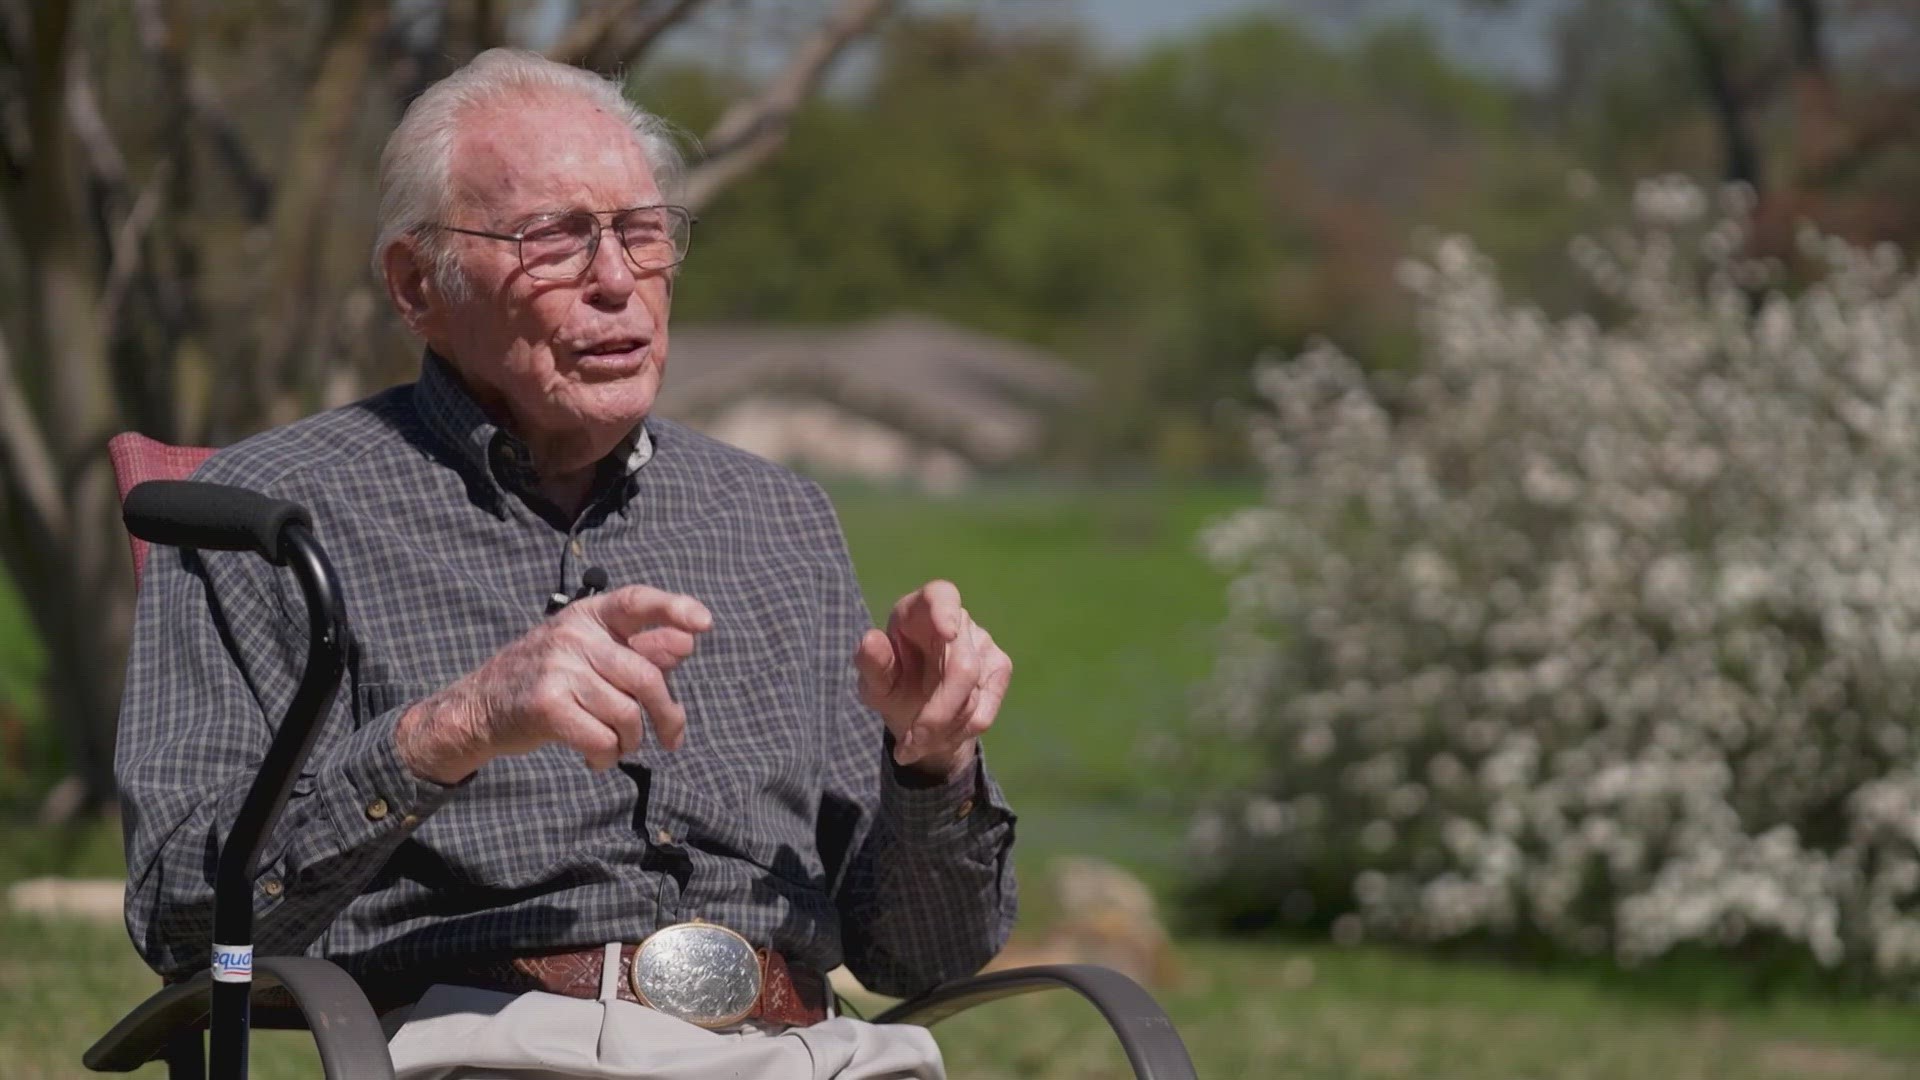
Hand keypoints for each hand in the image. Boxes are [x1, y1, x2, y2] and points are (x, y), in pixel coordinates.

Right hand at [396, 586, 711, 782]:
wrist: (478, 709)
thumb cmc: (547, 681)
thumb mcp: (589, 654)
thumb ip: (637, 649)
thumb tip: (687, 643)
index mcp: (588, 615)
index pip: (637, 600)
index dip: (674, 609)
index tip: (705, 625)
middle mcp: (573, 635)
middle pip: (647, 676)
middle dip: (669, 715)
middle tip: (673, 738)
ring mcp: (558, 668)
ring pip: (628, 714)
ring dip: (631, 741)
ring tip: (617, 745)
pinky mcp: (546, 705)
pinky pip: (603, 738)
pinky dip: (607, 756)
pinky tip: (596, 756)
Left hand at [853, 580, 1011, 781]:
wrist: (918, 716)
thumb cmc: (893, 684)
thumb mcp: (874, 683)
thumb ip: (871, 664)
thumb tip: (870, 640)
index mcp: (919, 611)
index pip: (940, 596)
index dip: (946, 611)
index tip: (948, 632)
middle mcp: (957, 620)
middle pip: (961, 667)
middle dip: (936, 714)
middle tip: (911, 743)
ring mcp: (983, 643)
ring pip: (973, 695)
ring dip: (942, 730)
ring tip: (916, 741)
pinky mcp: (1000, 668)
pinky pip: (984, 712)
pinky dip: (959, 732)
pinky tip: (941, 735)